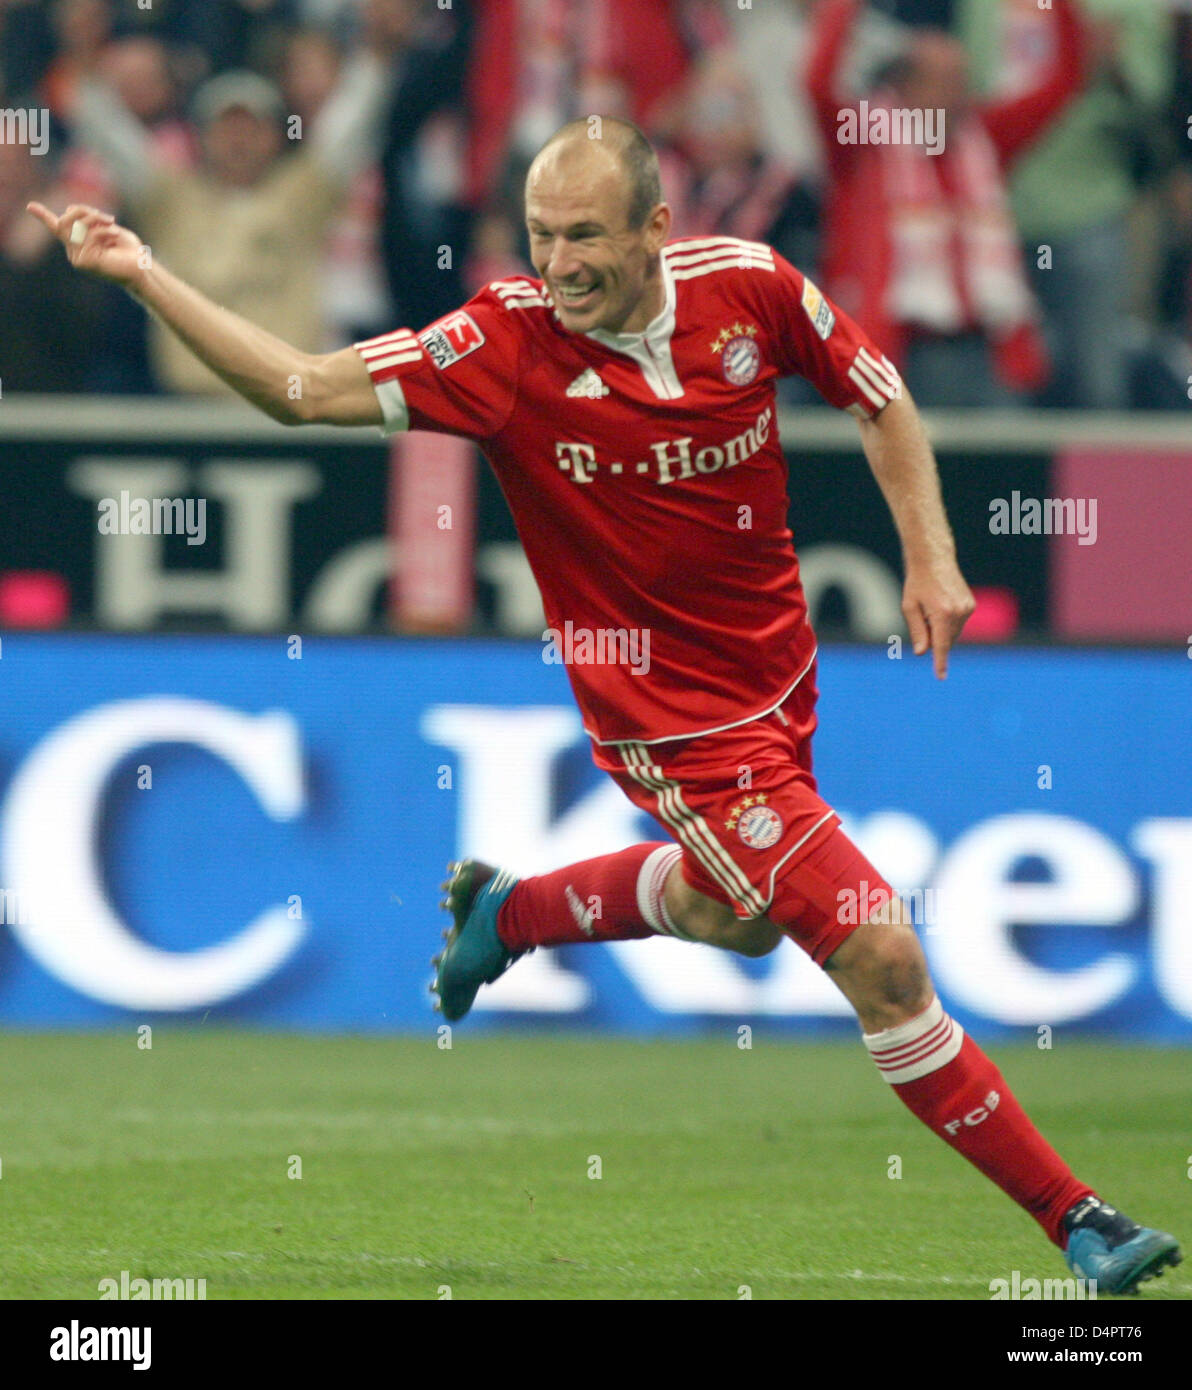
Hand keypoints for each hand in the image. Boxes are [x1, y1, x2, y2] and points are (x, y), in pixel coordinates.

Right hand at [25, 202, 147, 288]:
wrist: (142, 267)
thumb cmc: (129, 249)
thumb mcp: (109, 227)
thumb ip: (90, 218)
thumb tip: (70, 207)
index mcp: (79, 242)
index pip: (57, 228)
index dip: (43, 216)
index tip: (30, 206)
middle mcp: (74, 251)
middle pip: (65, 220)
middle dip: (84, 211)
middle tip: (107, 216)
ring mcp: (77, 258)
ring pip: (76, 226)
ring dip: (96, 219)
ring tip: (112, 225)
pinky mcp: (83, 262)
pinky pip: (87, 236)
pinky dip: (102, 231)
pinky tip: (113, 237)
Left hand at [902, 561, 974, 679]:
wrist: (934, 560)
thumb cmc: (917, 583)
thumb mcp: (909, 607)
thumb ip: (917, 631)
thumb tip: (922, 652)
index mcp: (942, 613)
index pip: (941, 645)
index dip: (940, 662)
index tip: (941, 676)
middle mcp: (958, 612)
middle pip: (945, 639)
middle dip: (934, 637)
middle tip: (923, 617)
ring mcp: (967, 608)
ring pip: (953, 633)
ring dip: (941, 629)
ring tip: (932, 608)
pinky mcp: (971, 605)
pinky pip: (958, 624)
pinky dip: (948, 622)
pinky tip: (941, 605)